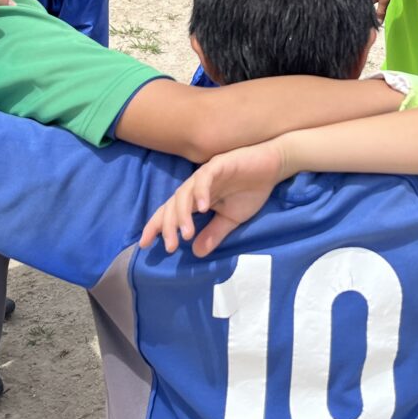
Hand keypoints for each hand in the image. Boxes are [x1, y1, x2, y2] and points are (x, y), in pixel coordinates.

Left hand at [139, 142, 286, 256]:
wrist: (273, 167)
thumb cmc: (251, 190)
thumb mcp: (232, 219)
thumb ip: (214, 233)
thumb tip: (197, 253)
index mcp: (196, 198)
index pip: (170, 212)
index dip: (156, 226)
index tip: (144, 244)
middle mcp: (195, 186)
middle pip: (172, 205)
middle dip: (167, 226)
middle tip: (170, 247)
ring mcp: (205, 174)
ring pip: (184, 194)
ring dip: (183, 214)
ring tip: (186, 233)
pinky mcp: (218, 164)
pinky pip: (204, 179)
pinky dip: (201, 192)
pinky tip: (202, 207)